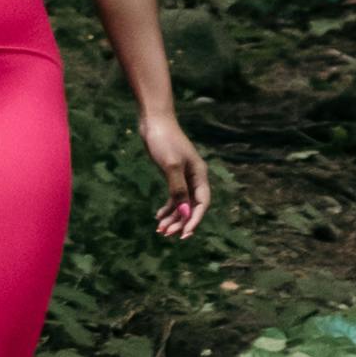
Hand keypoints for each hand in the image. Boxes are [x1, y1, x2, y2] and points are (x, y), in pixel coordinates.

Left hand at [141, 105, 209, 241]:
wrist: (154, 121)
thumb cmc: (164, 141)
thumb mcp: (171, 166)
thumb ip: (178, 190)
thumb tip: (185, 213)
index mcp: (199, 175)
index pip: (201, 204)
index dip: (194, 220)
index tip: (184, 235)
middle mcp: (194, 177)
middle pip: (191, 206)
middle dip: (180, 222)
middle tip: (166, 234)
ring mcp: (183, 176)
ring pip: (182, 203)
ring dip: (172, 217)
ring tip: (160, 230)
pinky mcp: (172, 174)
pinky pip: (174, 197)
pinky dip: (167, 208)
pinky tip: (158, 216)